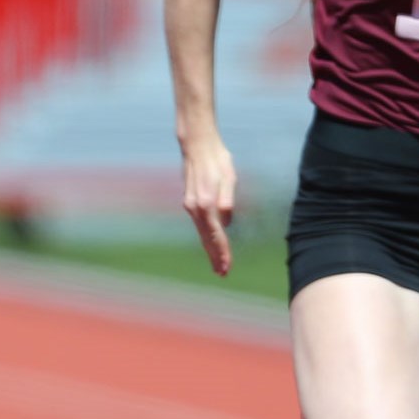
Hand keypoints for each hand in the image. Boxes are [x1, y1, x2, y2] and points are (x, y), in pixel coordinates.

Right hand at [181, 137, 236, 275]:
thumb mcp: (228, 177)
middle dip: (215, 256)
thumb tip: (226, 223)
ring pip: (201, 232)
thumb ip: (227, 200)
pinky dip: (205, 236)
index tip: (227, 266)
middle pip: (206, 238)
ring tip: (217, 262)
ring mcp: (190, 205)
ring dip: (210, 248)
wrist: (197, 145)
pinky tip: (210, 242)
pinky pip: (198, 224)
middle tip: (222, 273)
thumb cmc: (216, 159)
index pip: (216, 234)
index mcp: (205, 203)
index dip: (222, 252)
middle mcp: (195, 207)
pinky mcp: (190, 201)